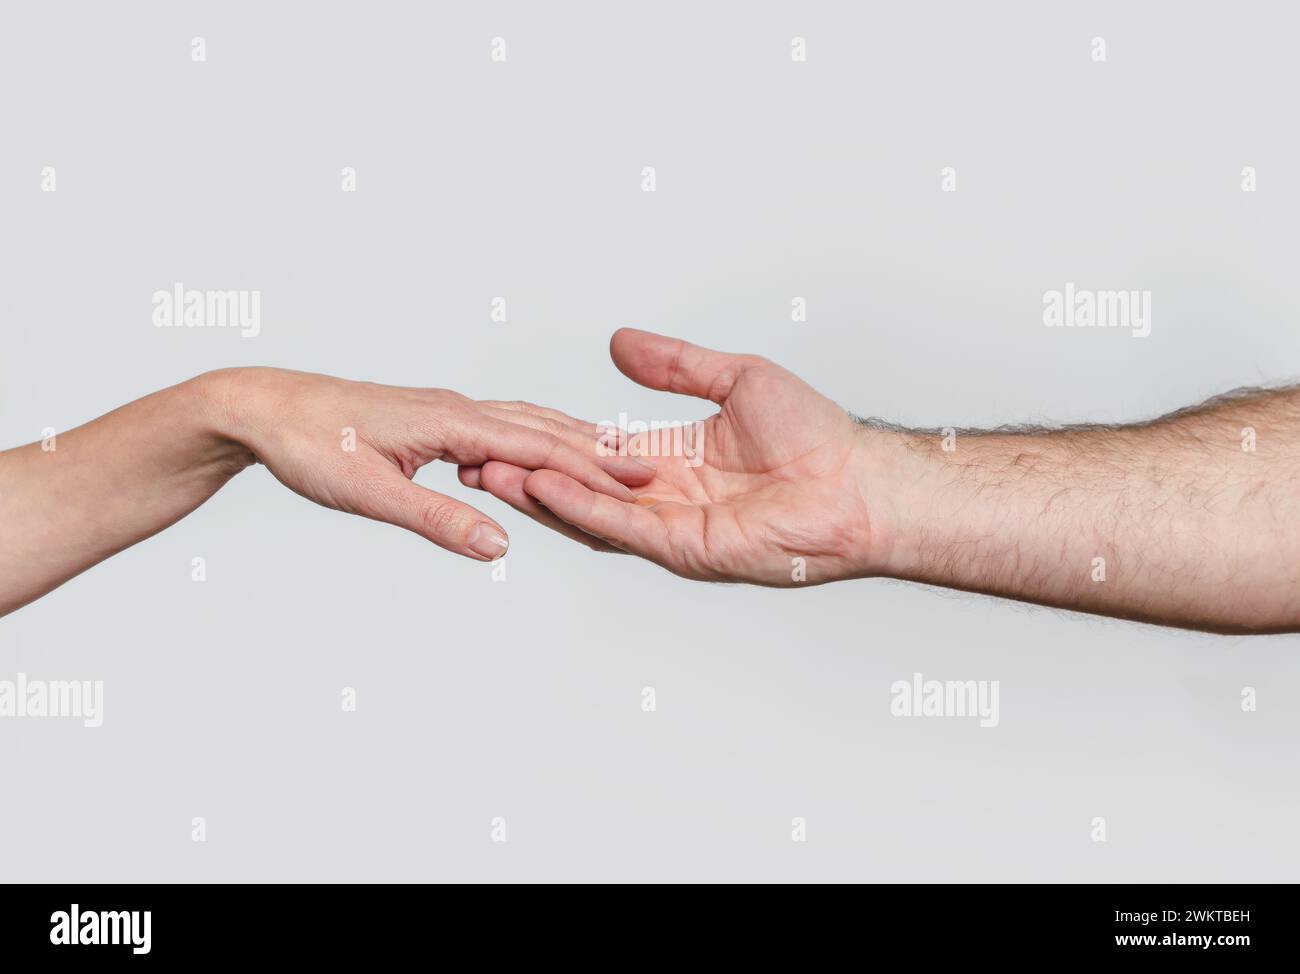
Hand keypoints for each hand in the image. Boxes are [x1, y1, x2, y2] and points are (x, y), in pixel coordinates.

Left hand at [214, 367, 654, 560]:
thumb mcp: (370, 492)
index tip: (638, 485)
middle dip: (599, 451)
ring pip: (528, 422)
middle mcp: (458, 409)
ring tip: (619, 456)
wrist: (266, 408)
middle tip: (652, 472)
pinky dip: (541, 438)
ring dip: (575, 440)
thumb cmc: (311, 445)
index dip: (590, 468)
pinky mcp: (438, 419)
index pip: (537, 448)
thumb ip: (438, 518)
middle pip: (544, 429)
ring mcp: (450, 410)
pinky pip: (505, 427)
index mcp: (450, 421)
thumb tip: (500, 544)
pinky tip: (548, 449)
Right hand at [458, 330, 885, 583]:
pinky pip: (624, 528)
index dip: (552, 440)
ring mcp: (671, 528)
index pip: (596, 452)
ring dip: (541, 494)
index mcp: (672, 461)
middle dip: (529, 472)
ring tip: (491, 470)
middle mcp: (664, 498)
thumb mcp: (735, 378)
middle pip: (583, 487)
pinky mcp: (685, 549)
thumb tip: (620, 343)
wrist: (857, 481)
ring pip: (592, 512)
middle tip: (474, 454)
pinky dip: (582, 507)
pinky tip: (545, 486)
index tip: (506, 424)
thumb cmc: (814, 433)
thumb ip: (674, 364)